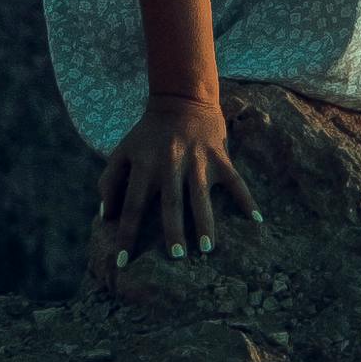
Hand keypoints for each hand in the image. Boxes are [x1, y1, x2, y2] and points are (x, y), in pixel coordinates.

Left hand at [93, 90, 260, 271]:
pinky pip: (235, 181)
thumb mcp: (123, 151)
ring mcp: (197, 160)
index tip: (122, 262)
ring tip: (206, 248)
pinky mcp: (219, 156)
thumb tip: (105, 215)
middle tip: (176, 256)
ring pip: (200, 195)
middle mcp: (170, 164)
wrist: (181, 99)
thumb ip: (110, 181)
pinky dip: (246, 199)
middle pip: (170, 203)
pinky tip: (256, 220)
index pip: (132, 206)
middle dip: (173, 231)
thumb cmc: (148, 133)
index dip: (126, 234)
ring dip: (204, 222)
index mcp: (144, 165)